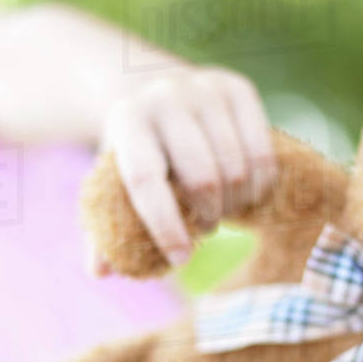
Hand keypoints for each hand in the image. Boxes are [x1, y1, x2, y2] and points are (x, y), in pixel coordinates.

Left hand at [88, 66, 276, 274]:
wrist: (157, 89)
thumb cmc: (136, 151)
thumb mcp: (113, 179)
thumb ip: (104, 225)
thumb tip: (100, 273)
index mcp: (126, 121)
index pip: (145, 180)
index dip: (164, 225)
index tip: (180, 259)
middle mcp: (164, 97)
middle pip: (201, 177)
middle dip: (208, 218)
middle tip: (205, 230)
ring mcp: (205, 89)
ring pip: (237, 168)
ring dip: (234, 204)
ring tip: (223, 211)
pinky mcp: (238, 88)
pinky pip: (262, 153)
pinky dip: (259, 186)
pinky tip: (246, 195)